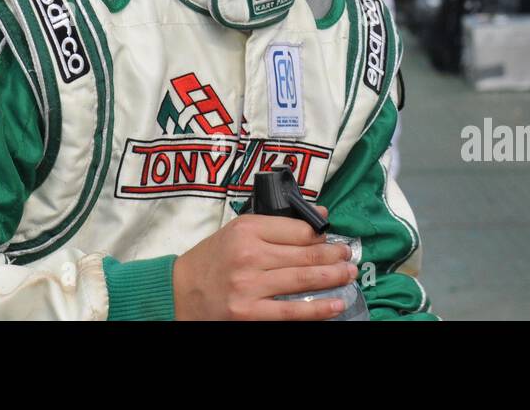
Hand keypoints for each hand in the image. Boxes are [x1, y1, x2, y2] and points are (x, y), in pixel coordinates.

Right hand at [172, 205, 356, 320]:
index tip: (333, 239)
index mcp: (247, 229)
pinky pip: (292, 311)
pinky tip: (337, 304)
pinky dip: (319, 308)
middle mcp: (249, 255)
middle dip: (334, 256)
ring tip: (349, 274)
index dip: (321, 235)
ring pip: (303, 280)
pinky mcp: (249, 313)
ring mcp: (249, 286)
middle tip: (350, 255)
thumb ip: (276, 224)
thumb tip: (319, 215)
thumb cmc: (211, 259)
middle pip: (305, 254)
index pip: (298, 230)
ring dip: (333, 277)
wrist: (180, 292)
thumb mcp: (238, 231)